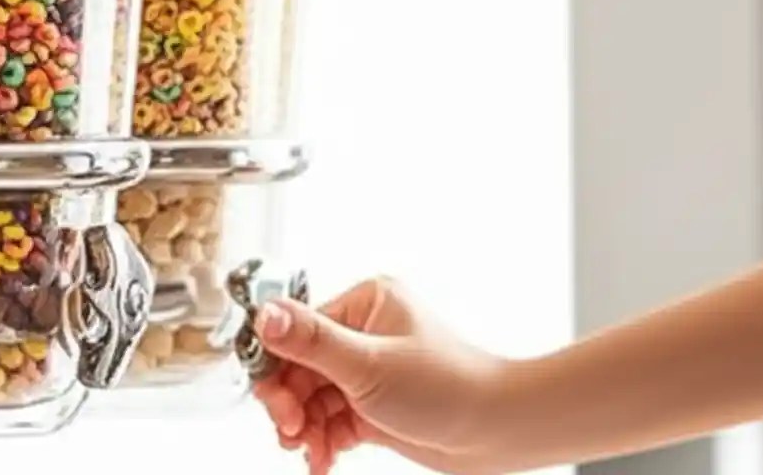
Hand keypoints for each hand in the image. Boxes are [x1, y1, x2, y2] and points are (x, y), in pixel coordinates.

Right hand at [251, 278, 513, 474]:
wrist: (498, 432)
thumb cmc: (450, 387)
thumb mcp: (368, 364)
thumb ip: (311, 342)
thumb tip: (264, 313)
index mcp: (364, 304)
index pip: (297, 332)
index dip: (278, 371)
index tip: (275, 403)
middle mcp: (363, 332)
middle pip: (299, 368)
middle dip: (292, 405)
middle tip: (291, 432)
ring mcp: (367, 370)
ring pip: (312, 399)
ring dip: (305, 428)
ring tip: (310, 451)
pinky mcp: (372, 404)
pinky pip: (331, 420)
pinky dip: (322, 440)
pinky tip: (322, 458)